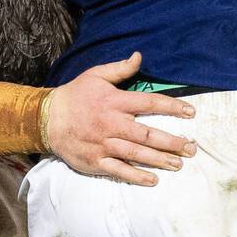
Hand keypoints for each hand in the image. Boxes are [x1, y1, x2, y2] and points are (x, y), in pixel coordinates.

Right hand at [47, 51, 196, 185]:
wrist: (45, 119)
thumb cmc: (74, 95)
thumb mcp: (95, 75)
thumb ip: (120, 68)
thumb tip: (139, 56)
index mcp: (114, 102)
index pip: (149, 103)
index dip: (172, 107)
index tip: (191, 112)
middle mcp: (111, 124)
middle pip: (147, 134)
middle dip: (172, 141)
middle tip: (191, 147)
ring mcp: (103, 145)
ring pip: (136, 154)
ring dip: (159, 160)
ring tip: (179, 164)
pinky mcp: (94, 161)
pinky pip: (118, 171)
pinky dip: (136, 176)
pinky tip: (153, 180)